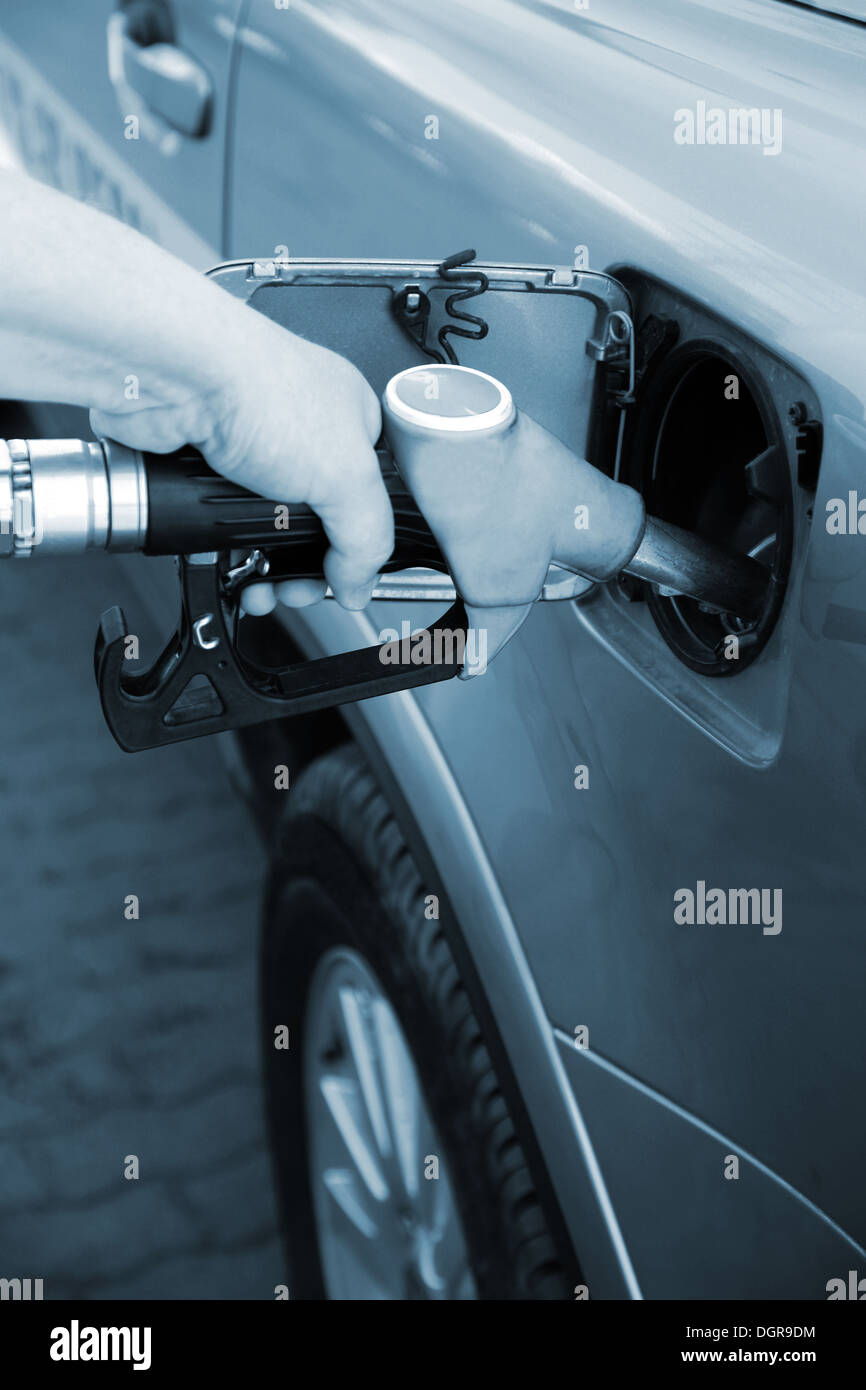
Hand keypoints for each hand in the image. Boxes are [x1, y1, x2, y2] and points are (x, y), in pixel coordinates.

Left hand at [91, 303, 392, 613]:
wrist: (178, 376)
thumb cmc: (259, 387)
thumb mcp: (347, 476)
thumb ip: (366, 539)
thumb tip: (360, 585)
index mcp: (353, 421)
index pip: (370, 499)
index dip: (357, 545)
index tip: (342, 578)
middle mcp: (303, 431)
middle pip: (315, 522)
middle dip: (303, 567)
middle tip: (294, 589)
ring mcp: (252, 447)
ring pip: (264, 528)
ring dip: (262, 567)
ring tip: (258, 586)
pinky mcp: (206, 464)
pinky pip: (220, 522)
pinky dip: (222, 549)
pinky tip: (225, 562)